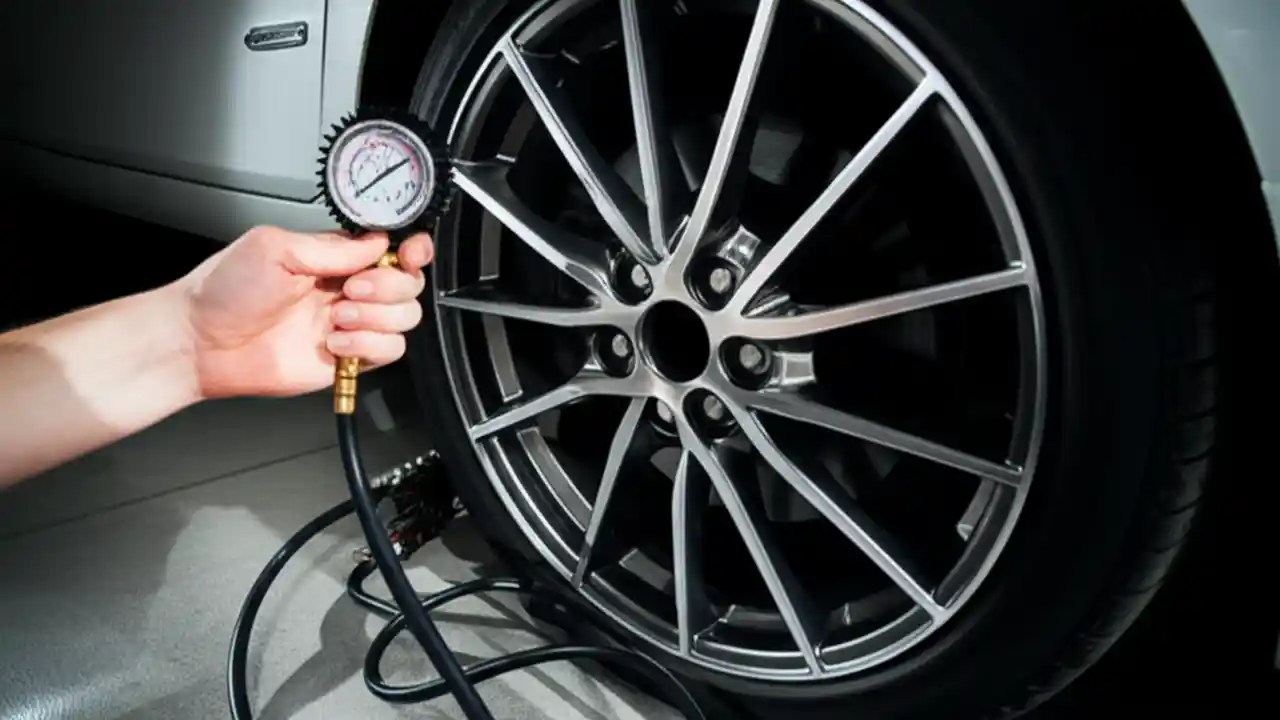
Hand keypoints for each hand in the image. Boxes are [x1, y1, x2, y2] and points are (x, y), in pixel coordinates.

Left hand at [174, 225, 432, 399]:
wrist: (202, 343)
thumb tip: (376, 243)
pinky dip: (368, 346)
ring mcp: (350, 324)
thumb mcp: (274, 248)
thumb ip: (331, 247)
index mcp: (334, 256)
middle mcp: (348, 288)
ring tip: (337, 318)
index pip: (391, 248)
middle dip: (388, 286)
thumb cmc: (224, 292)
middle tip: (349, 290)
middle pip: (408, 284)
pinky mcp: (350, 358)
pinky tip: (336, 344)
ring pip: (405, 318)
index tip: (409, 253)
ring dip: (377, 317)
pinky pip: (389, 351)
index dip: (412, 250)